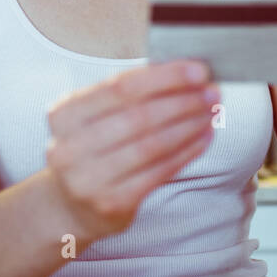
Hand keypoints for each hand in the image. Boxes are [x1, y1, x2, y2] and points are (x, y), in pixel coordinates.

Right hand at [45, 60, 219, 240]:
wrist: (71, 205)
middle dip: (183, 101)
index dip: (165, 77)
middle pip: (139, 116)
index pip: (121, 87)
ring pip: (152, 144)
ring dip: (189, 125)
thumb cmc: (93, 149)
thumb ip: (130, 95)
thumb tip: (185, 72)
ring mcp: (88, 179)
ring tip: (212, 112)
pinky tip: (204, 137)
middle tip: (212, 93)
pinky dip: (187, 152)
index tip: (198, 70)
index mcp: (64, 114)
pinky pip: (159, 171)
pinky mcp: (112, 203)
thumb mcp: (95, 117)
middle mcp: (69, 147)